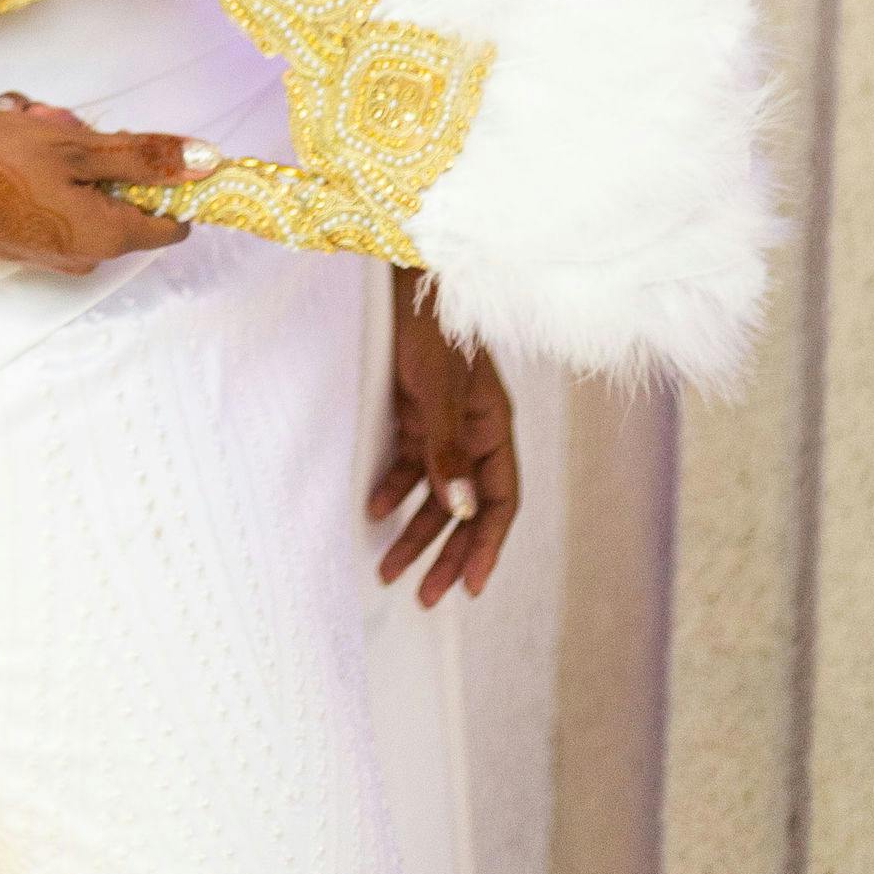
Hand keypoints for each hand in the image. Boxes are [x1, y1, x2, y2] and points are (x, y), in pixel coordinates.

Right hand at [0, 93, 214, 272]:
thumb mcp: (73, 146)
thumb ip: (144, 157)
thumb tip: (211, 162)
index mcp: (108, 235)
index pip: (172, 218)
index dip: (166, 175)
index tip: (135, 139)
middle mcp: (84, 250)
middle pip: (114, 185)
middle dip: (85, 141)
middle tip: (46, 118)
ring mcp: (49, 244)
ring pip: (72, 177)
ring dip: (47, 140)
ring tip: (8, 120)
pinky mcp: (19, 233)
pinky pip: (41, 187)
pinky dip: (23, 156)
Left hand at [369, 265, 519, 604]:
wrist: (402, 276)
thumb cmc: (431, 324)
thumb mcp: (439, 389)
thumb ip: (447, 448)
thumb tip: (459, 510)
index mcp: (493, 427)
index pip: (500, 502)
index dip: (487, 546)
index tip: (469, 587)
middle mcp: (472, 432)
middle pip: (465, 508)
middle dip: (445, 554)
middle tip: (424, 598)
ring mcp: (441, 424)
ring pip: (434, 493)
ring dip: (414, 532)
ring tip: (388, 569)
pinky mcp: (412, 413)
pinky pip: (407, 464)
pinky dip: (392, 489)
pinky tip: (373, 509)